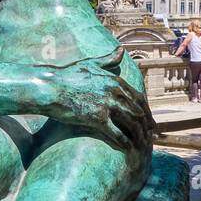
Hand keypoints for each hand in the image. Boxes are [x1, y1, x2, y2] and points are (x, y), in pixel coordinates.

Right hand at [37, 50, 155, 152]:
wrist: (50, 87)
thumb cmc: (66, 76)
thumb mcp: (90, 63)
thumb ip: (108, 59)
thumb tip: (121, 50)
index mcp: (114, 80)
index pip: (138, 97)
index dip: (146, 111)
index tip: (149, 120)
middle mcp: (114, 92)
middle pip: (138, 111)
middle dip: (146, 125)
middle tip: (150, 136)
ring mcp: (106, 105)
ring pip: (131, 123)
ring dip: (138, 136)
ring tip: (141, 146)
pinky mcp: (97, 118)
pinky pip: (117, 134)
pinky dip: (125, 143)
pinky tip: (128, 150)